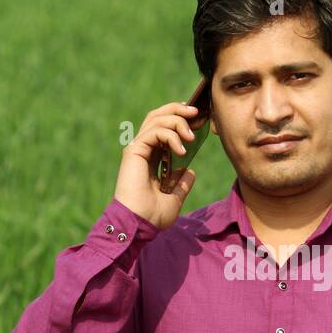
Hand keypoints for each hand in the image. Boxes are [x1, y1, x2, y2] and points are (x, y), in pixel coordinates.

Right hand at [115, 101, 201, 229]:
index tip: (197, 119)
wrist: (139, 223)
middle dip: (178, 110)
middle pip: (158, 116)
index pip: (163, 128)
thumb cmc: (152, 215)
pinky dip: (170, 135)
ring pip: (156, 119)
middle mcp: (143, 150)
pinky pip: (154, 131)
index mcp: (151, 158)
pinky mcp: (134, 150)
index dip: (178, 118)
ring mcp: (137, 148)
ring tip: (191, 137)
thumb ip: (181, 184)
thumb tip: (190, 172)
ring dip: (177, 121)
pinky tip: (181, 150)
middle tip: (196, 113)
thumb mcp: (174, 199)